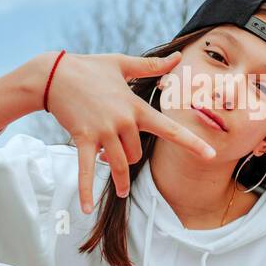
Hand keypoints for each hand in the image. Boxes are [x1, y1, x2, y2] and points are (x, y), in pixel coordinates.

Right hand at [45, 51, 215, 212]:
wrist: (55, 74)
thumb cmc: (90, 68)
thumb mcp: (123, 64)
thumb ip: (152, 67)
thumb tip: (177, 56)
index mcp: (136, 107)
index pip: (169, 128)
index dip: (191, 143)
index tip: (211, 154)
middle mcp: (123, 121)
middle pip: (136, 153)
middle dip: (130, 156)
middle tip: (117, 151)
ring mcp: (103, 131)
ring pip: (118, 164)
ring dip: (120, 179)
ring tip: (122, 191)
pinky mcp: (82, 137)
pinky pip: (85, 168)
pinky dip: (86, 189)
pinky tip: (86, 209)